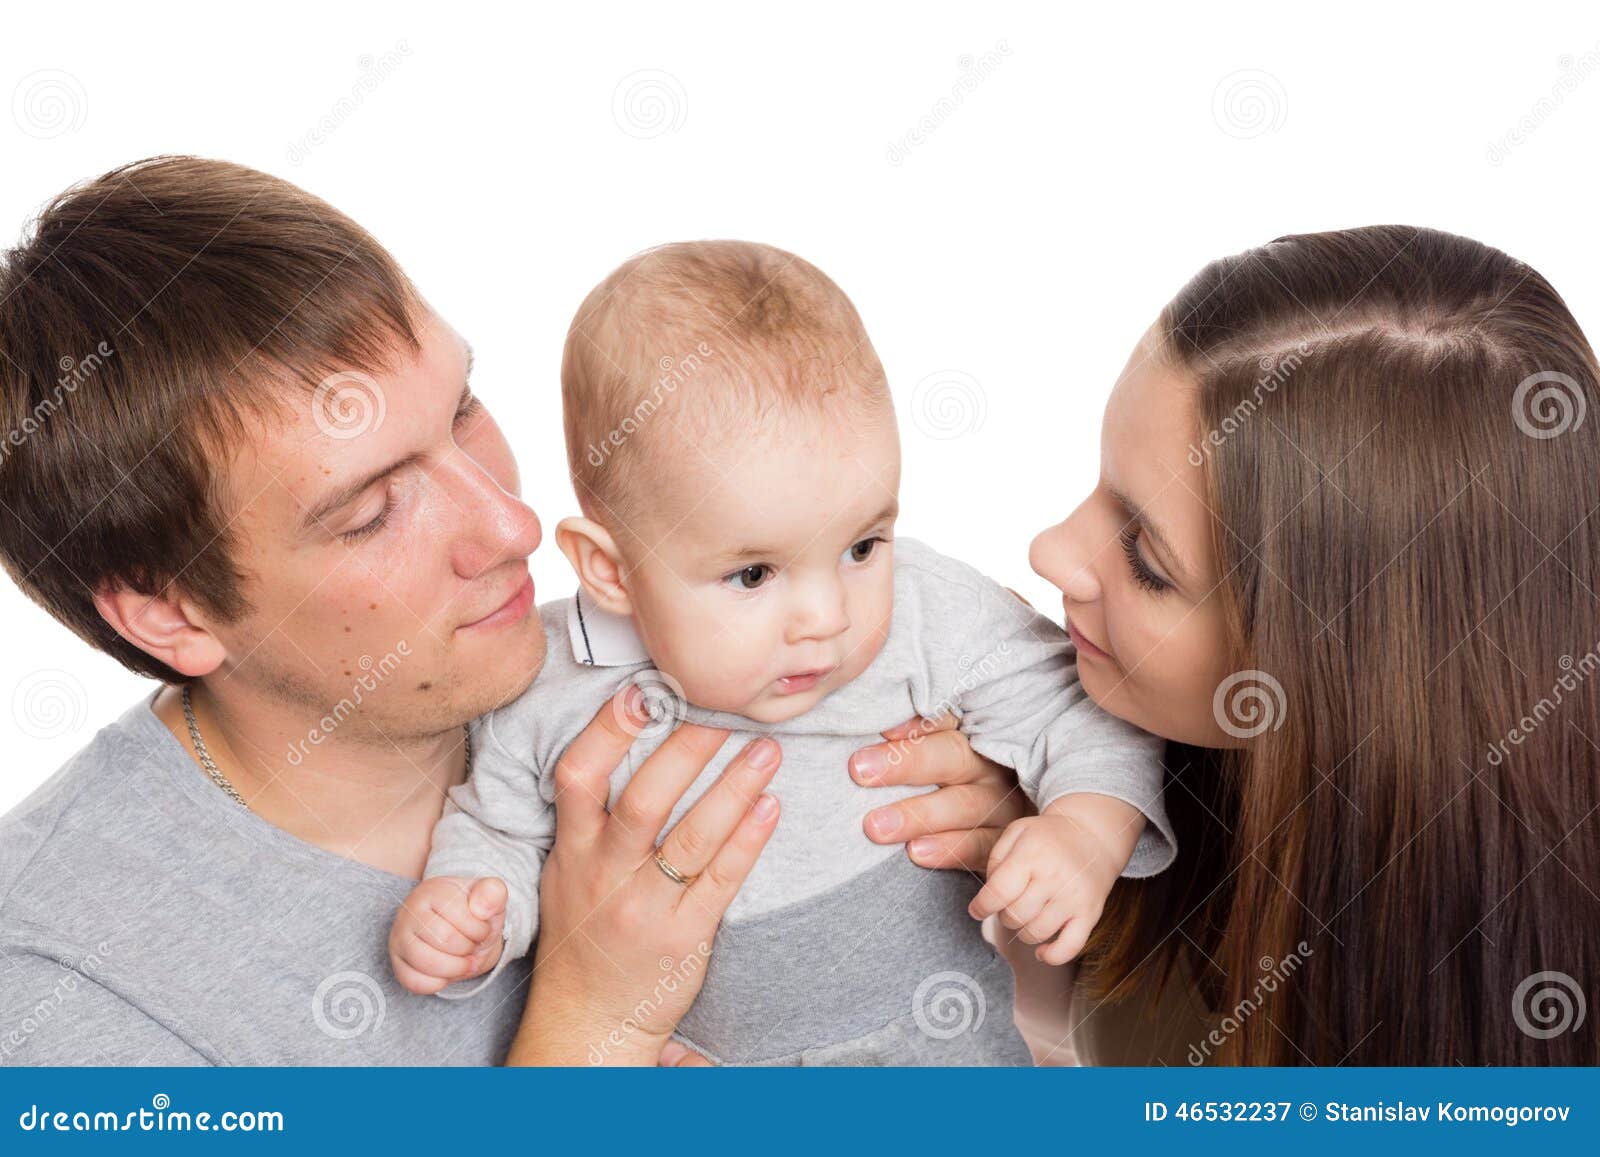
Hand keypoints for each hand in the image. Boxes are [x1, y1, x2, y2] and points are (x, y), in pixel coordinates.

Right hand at [388, 875, 506, 994]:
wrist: (461, 927)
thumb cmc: (474, 911)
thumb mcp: (489, 896)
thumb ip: (492, 893)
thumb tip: (481, 909)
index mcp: (432, 891)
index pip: (458, 915)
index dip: (480, 929)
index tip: (483, 929)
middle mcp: (409, 913)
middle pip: (444, 940)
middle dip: (469, 948)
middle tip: (473, 945)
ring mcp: (399, 939)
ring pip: (427, 963)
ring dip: (457, 968)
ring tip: (466, 961)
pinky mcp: (397, 963)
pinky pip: (415, 982)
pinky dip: (439, 983)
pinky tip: (449, 971)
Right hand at [505, 685, 780, 1065]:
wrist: (587, 1019)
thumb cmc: (583, 932)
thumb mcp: (566, 870)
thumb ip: (589, 815)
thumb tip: (628, 735)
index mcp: (572, 850)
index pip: (578, 778)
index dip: (607, 731)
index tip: (641, 691)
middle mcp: (604, 875)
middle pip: (645, 800)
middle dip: (687, 749)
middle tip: (724, 707)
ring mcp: (644, 908)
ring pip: (691, 838)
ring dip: (733, 788)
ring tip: (766, 749)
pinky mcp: (683, 937)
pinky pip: (721, 881)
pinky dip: (748, 840)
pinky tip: (771, 807)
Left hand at [849, 713, 1031, 871]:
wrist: (1008, 831)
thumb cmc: (943, 785)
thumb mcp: (934, 755)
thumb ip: (904, 741)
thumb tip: (863, 724)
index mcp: (970, 735)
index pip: (946, 720)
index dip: (916, 724)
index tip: (882, 729)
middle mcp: (988, 766)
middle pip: (952, 757)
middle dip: (905, 763)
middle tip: (859, 770)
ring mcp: (1000, 804)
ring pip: (963, 805)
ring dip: (918, 815)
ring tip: (876, 826)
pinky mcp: (1003, 842)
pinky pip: (978, 846)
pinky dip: (948, 849)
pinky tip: (916, 852)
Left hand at [970, 794, 1141, 964]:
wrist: (1092, 834)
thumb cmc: (1046, 836)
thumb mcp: (1016, 833)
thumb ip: (995, 861)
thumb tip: (987, 898)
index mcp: (1031, 855)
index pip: (998, 892)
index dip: (981, 906)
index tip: (976, 910)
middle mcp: (1053, 877)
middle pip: (1014, 916)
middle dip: (1004, 915)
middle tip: (1009, 904)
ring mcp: (1073, 898)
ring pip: (1035, 933)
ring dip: (1023, 931)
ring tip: (1026, 915)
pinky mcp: (1090, 914)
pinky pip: (1068, 948)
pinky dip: (1051, 956)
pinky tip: (1041, 950)